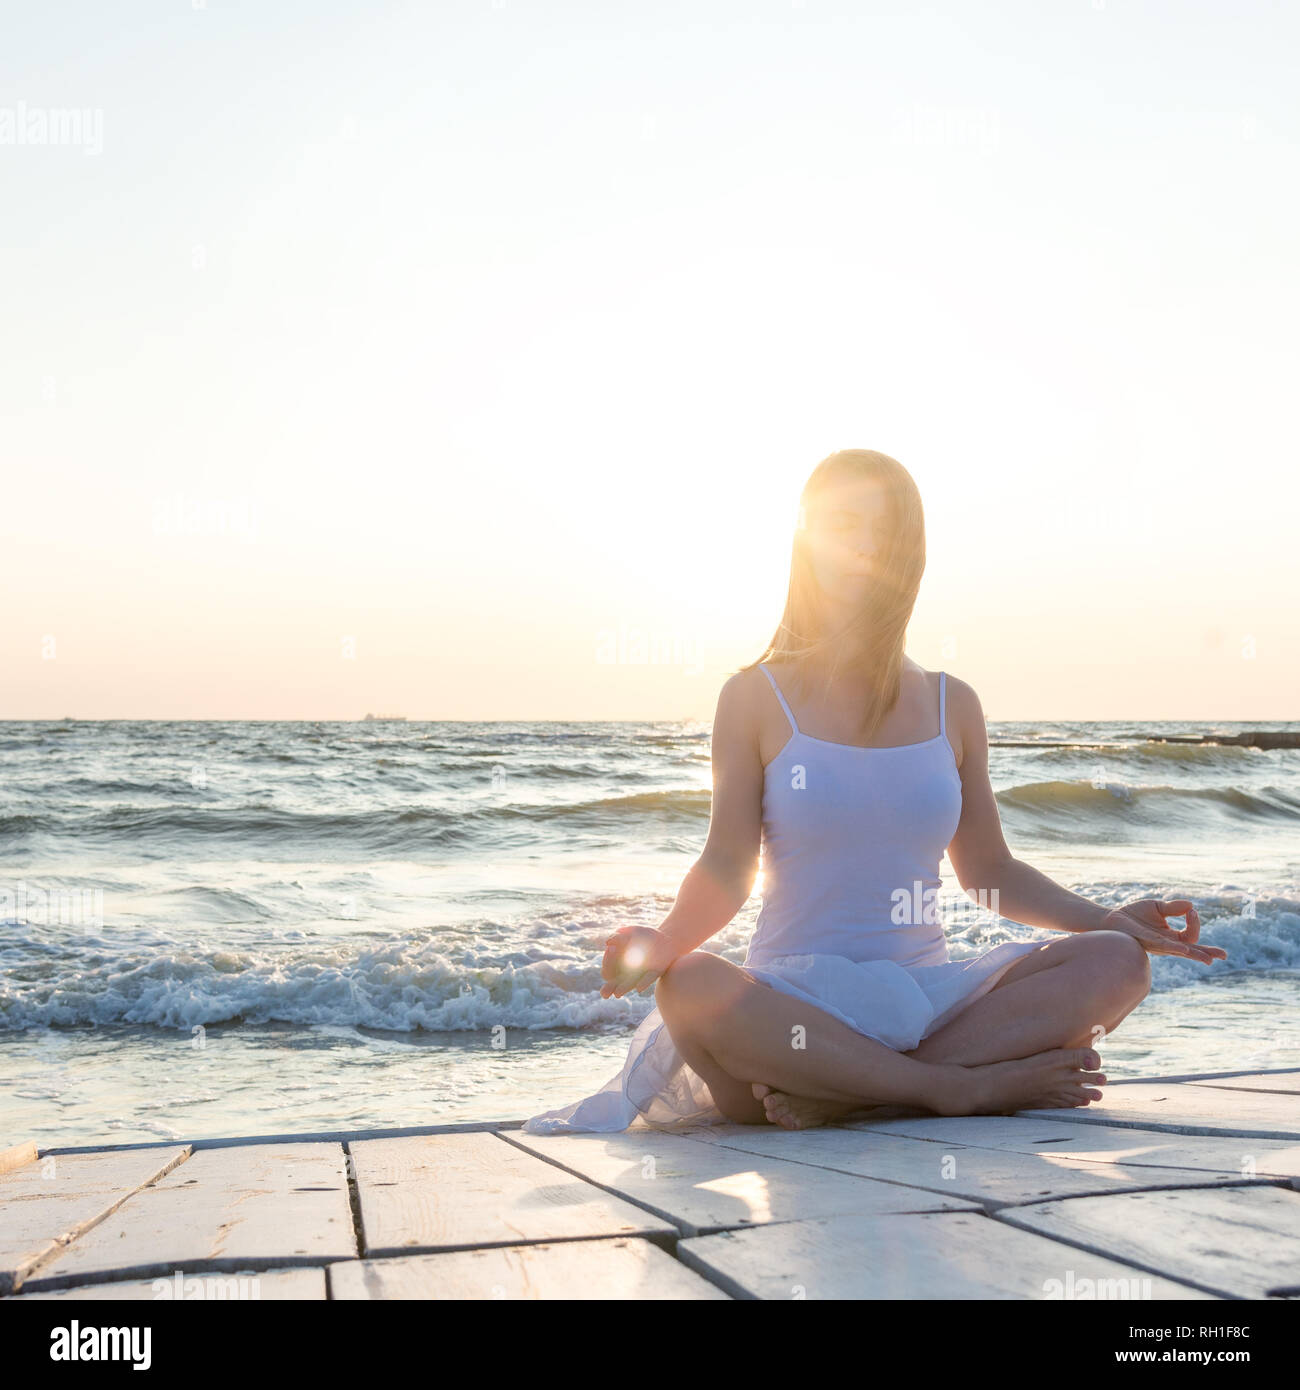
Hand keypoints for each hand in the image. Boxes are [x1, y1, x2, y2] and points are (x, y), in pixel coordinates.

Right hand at [599, 926, 678, 998]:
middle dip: (608, 987)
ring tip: (617, 993)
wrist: (666, 939)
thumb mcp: (631, 932)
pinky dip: (643, 983)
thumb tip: (607, 943)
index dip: (607, 963)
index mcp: (619, 965)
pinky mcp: (656, 972)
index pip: (606, 972)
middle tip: (607, 987)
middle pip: (613, 984)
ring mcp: (641, 975)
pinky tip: (638, 988)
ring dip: (623, 989)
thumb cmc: (644, 936)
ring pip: (629, 985)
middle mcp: (628, 974)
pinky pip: (648, 979)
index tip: (612, 948)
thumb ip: (618, 937)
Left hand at [1099, 898, 1225, 964]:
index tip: (1191, 911)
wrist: (1111, 919)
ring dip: (1194, 953)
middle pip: (1191, 950)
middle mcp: (1167, 944)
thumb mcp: (1157, 907)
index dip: (1195, 923)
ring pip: (1180, 951)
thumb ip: (1173, 908)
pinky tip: (1184, 948)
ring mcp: (1157, 945)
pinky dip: (1175, 946)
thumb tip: (1191, 905)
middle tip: (1223, 956)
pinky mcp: (1147, 941)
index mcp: (1171, 937)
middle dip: (1207, 953)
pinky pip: (1163, 946)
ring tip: (1208, 959)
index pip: (1191, 936)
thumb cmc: (1133, 915)